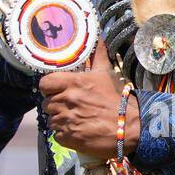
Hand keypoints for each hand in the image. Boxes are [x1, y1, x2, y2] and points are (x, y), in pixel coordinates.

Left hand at [40, 41, 139, 160]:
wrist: (130, 127)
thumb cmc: (117, 99)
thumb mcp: (106, 74)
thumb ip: (98, 55)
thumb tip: (98, 37)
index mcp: (73, 83)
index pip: (44, 84)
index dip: (49, 88)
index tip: (57, 91)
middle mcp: (66, 100)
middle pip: (47, 103)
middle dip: (57, 105)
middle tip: (71, 107)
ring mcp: (66, 120)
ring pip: (51, 120)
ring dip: (60, 120)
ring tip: (76, 120)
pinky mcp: (68, 138)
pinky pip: (57, 135)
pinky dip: (65, 134)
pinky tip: (77, 131)